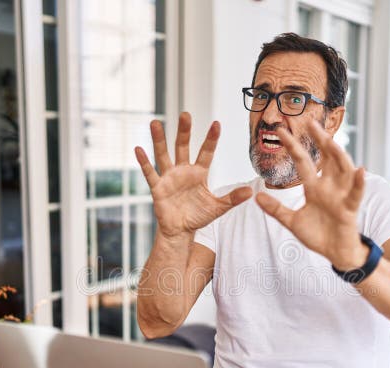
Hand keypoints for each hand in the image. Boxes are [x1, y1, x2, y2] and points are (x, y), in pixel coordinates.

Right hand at [135, 112, 251, 239]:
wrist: (180, 231)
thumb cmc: (198, 216)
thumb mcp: (218, 207)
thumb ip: (232, 198)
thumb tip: (250, 191)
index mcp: (199, 173)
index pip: (206, 152)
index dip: (211, 139)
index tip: (216, 123)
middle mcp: (183, 170)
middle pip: (183, 146)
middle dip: (184, 131)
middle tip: (185, 114)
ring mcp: (169, 177)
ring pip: (163, 155)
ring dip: (159, 139)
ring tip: (155, 123)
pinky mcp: (158, 188)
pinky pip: (150, 173)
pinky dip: (144, 162)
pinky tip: (139, 149)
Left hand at [255, 120, 367, 269]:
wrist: (334, 253)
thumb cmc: (317, 235)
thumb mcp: (291, 222)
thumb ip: (275, 209)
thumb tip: (256, 197)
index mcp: (314, 187)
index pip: (302, 161)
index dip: (293, 146)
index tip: (280, 131)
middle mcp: (328, 186)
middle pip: (325, 157)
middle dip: (319, 140)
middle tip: (311, 122)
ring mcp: (340, 195)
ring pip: (342, 169)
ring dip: (337, 154)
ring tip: (330, 140)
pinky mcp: (350, 208)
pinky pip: (356, 193)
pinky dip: (359, 183)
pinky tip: (360, 170)